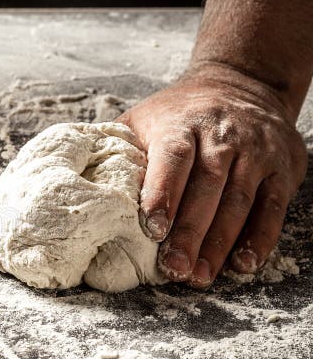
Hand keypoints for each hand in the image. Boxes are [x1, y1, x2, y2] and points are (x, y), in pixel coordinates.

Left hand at [118, 64, 306, 287]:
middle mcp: (222, 135)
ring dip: (221, 243)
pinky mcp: (282, 166)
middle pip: (208, 187)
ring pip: (240, 200)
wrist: (240, 83)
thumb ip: (114, 147)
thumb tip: (75, 180)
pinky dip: (260, 237)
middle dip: (190, 232)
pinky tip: (242, 264)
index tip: (153, 230)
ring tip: (200, 275)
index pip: (174, 158)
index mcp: (181, 123)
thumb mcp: (143, 118)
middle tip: (174, 269)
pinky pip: (273, 206)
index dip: (164, 194)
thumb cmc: (178, 114)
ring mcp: (257, 150)